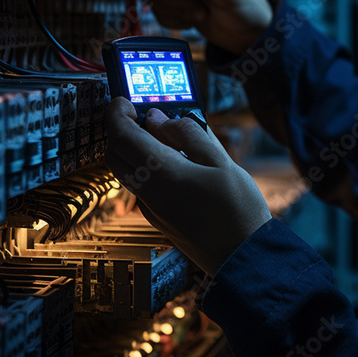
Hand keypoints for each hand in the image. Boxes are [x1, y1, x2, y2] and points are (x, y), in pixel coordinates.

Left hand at [105, 97, 271, 274]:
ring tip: (167, 136)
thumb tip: (159, 118)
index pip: (121, 136)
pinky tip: (177, 162)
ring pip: (126, 170)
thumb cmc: (238, 209)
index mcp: (162, 173)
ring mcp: (151, 208)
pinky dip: (147, 166)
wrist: (242, 257)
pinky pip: (142, 185)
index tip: (125, 99)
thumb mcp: (222, 162)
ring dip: (134, 148)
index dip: (116, 113)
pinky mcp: (159, 218)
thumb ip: (189, 134)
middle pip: (115, 154)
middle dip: (120, 129)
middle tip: (144, 114)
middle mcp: (148, 192)